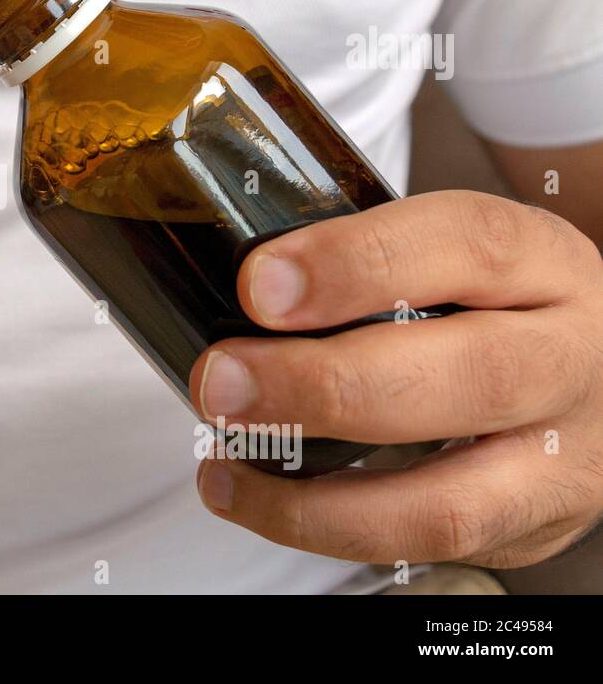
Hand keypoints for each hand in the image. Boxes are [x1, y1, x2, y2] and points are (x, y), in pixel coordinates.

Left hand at [191, 190, 602, 567]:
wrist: (583, 373)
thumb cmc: (493, 304)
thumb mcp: (454, 252)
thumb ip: (369, 260)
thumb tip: (246, 287)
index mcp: (545, 261)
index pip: (468, 243)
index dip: (355, 263)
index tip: (260, 283)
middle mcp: (571, 360)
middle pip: (473, 377)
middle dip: (326, 386)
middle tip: (224, 381)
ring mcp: (564, 459)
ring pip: (453, 501)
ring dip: (316, 499)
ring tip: (224, 468)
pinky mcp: (531, 527)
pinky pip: (424, 548)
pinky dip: (326, 530)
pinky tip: (258, 500)